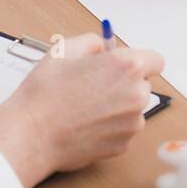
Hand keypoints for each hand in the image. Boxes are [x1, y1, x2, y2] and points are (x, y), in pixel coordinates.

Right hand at [0, 33, 163, 187]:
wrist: (31, 134)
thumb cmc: (44, 93)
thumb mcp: (63, 50)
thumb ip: (92, 42)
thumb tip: (103, 47)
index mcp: (126, 66)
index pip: (155, 60)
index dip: (138, 61)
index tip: (123, 66)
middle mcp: (136, 95)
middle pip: (144, 85)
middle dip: (125, 83)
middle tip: (95, 85)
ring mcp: (131, 123)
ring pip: (133, 109)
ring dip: (117, 106)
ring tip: (85, 106)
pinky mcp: (122, 145)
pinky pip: (122, 130)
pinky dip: (109, 127)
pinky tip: (84, 123)